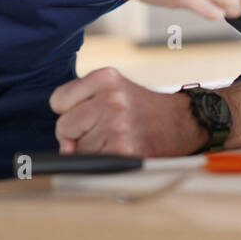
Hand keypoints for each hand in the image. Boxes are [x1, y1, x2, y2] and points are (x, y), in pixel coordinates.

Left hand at [49, 67, 207, 155]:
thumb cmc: (142, 107)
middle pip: (64, 126)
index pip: (58, 100)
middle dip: (77, 133)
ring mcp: (116, 125)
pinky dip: (102, 159)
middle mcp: (111, 98)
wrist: (182, 121)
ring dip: (92, 148)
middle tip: (104, 127)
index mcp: (105, 78)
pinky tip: (120, 149)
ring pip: (77, 148)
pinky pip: (92, 161)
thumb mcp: (112, 88)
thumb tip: (65, 148)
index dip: (70, 110)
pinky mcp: (122, 150)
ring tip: (116, 137)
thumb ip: (79, 105)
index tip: (89, 111)